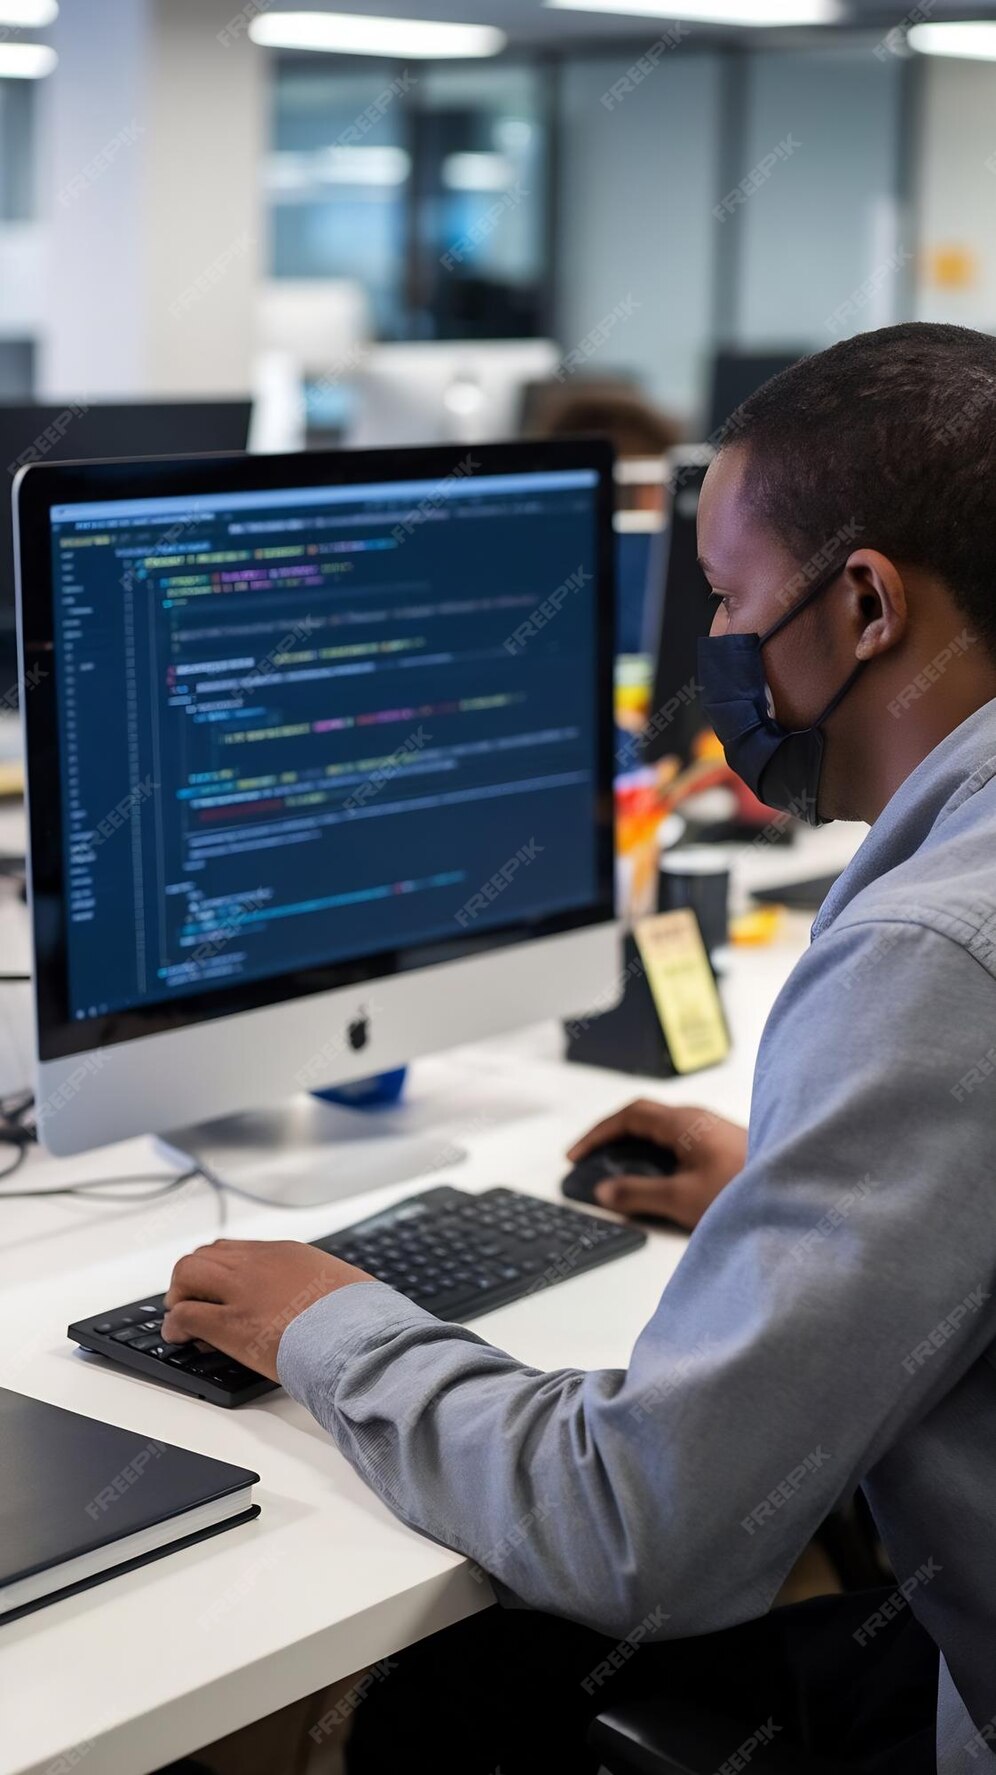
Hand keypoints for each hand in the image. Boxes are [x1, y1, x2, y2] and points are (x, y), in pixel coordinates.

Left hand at [161, 1239, 374, 1380]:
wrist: (359, 1336)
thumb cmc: (361, 1316)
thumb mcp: (344, 1283)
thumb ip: (324, 1285)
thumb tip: (329, 1299)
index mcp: (286, 1254)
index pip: (236, 1250)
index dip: (221, 1271)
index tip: (221, 1291)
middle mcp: (258, 1264)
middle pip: (204, 1255)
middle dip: (192, 1279)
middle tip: (193, 1303)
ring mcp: (243, 1291)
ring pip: (187, 1273)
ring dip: (180, 1296)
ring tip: (184, 1320)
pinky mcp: (232, 1325)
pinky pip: (185, 1316)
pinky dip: (175, 1326)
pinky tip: (180, 1338)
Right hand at [568, 1099, 747, 1229]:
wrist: (798, 1195)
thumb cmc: (749, 1189)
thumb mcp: (682, 1198)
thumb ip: (638, 1194)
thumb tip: (605, 1190)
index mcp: (684, 1122)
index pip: (628, 1115)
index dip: (597, 1133)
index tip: (577, 1154)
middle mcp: (699, 1121)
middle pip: (644, 1120)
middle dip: (613, 1140)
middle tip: (591, 1163)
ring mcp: (714, 1134)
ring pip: (663, 1135)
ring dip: (637, 1152)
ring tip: (619, 1178)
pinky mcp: (725, 1150)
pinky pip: (680, 1147)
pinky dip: (658, 1161)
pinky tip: (659, 1186)